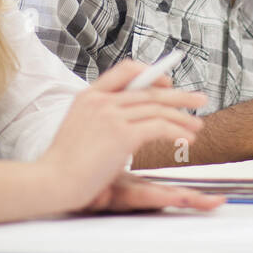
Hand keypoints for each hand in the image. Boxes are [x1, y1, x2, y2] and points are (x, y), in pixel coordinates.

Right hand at [39, 59, 208, 211]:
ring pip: (158, 109)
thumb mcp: (79, 127)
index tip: (168, 84)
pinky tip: (187, 140)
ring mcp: (111, 116)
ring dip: (182, 118)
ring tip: (198, 126)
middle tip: (200, 99)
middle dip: (179, 96)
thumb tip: (129, 114)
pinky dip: (177, 132)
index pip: (125, 70)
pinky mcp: (122, 135)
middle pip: (149, 91)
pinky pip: (159, 128)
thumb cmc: (64, 164)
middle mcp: (101, 101)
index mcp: (88, 96)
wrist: (52, 182)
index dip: (151, 74)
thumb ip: (101, 115)